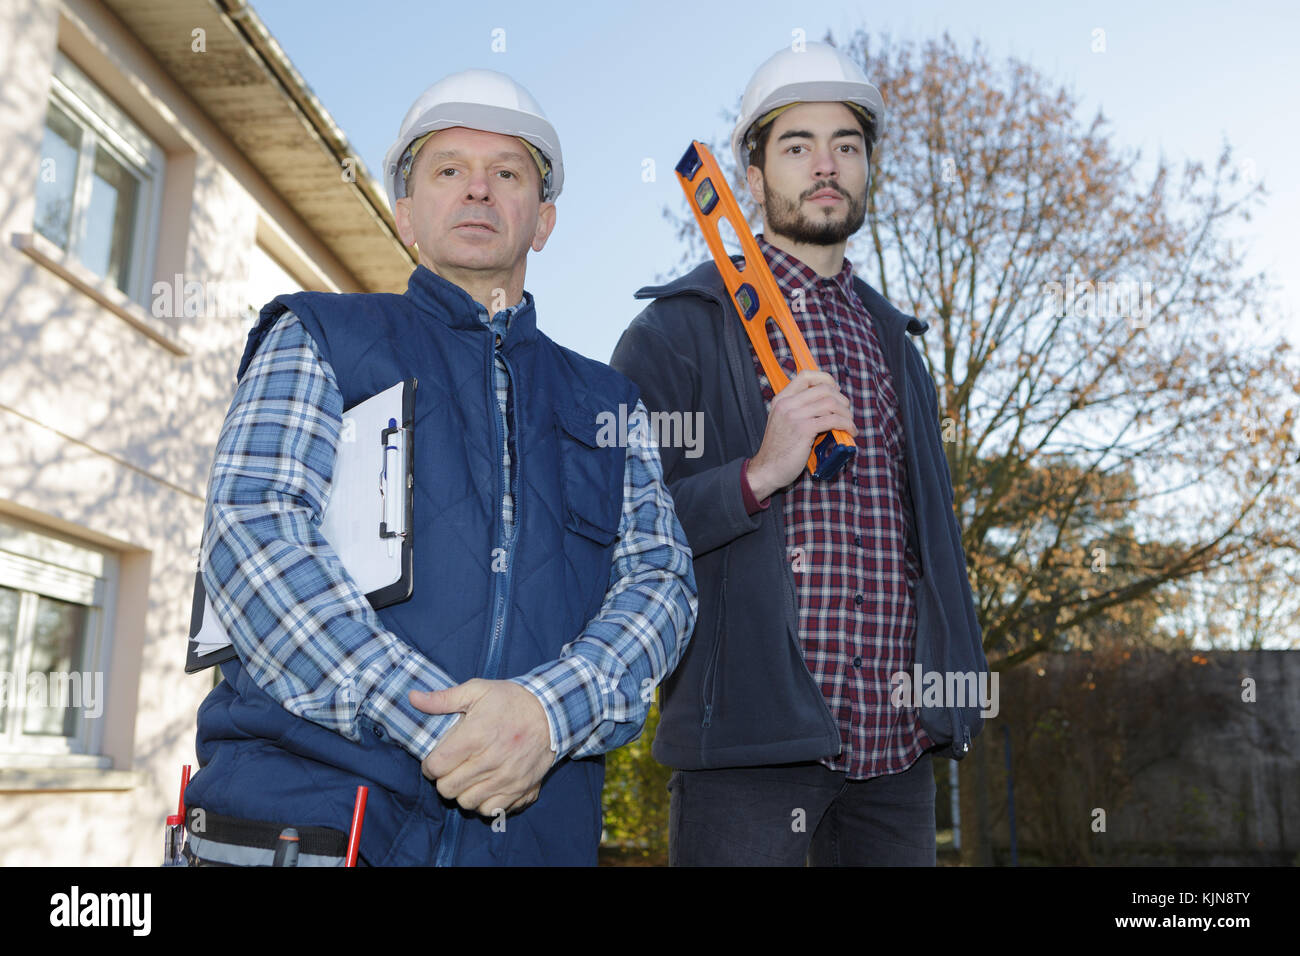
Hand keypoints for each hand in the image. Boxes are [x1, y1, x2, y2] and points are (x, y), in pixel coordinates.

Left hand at [409, 679, 552, 816]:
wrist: (553, 713)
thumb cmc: (511, 700)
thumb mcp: (478, 690)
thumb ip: (443, 699)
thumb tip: (413, 698)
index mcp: (474, 736)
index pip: (436, 766)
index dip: (429, 764)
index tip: (435, 759)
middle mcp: (489, 761)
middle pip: (447, 788)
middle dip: (443, 779)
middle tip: (451, 768)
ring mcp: (505, 778)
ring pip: (465, 802)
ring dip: (461, 792)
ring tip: (467, 777)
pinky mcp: (519, 789)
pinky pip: (489, 810)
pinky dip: (481, 803)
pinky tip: (483, 786)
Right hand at [747, 369, 857, 499]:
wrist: (767, 469)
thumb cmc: (778, 449)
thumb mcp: (783, 421)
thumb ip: (798, 409)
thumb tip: (827, 400)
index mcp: (781, 399)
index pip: (806, 375)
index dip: (826, 379)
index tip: (835, 391)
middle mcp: (787, 403)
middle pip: (824, 388)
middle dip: (842, 400)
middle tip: (846, 412)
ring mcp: (794, 416)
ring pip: (831, 403)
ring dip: (846, 414)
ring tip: (849, 424)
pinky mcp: (804, 429)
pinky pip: (833, 420)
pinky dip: (846, 425)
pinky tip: (849, 432)